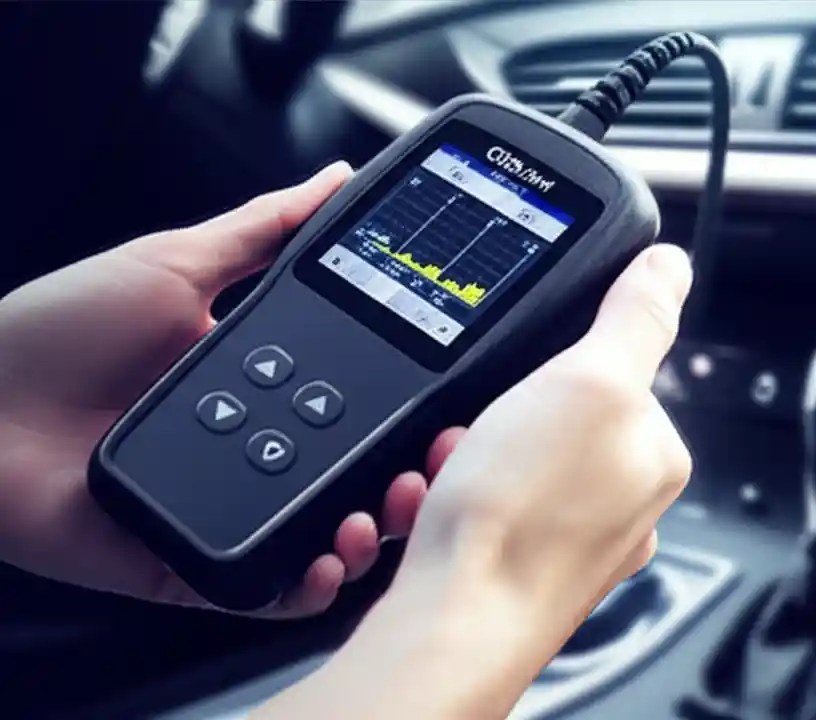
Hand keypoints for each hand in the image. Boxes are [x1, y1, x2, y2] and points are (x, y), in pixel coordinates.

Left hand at [0, 163, 441, 617]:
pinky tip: (328, 557)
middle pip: (355, 477)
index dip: (408, 414)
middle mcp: (255, 452)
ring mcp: (227, 508)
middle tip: (427, 466)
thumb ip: (263, 228)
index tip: (446, 409)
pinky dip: (306, 584)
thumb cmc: (54, 330)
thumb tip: (335, 180)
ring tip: (380, 509)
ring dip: (371, 533)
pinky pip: (264, 590)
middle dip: (408, 479)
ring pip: (325, 536)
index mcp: (262, 385)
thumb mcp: (175, 264)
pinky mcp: (189, 562)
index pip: (356, 406)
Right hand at [264, 244, 694, 718]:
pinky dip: (446, 497)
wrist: (448, 626)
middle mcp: (623, 504)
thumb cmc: (521, 519)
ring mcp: (569, 542)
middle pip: (546, 414)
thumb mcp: (591, 381)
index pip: (610, 370)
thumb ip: (636, 319)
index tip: (519, 381)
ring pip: (501, 458)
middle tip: (476, 430)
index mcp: (656, 455)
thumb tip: (670, 267)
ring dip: (463, 452)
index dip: (547, 363)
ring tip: (450, 473)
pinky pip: (473, 505)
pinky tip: (434, 507)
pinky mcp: (516, 569)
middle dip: (495, 411)